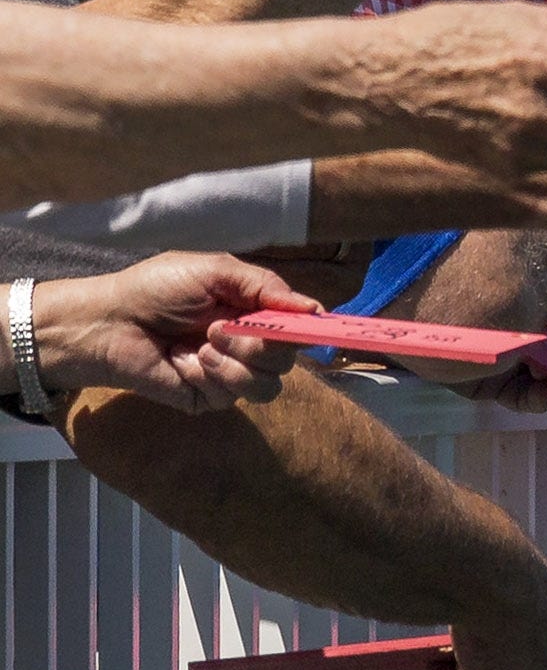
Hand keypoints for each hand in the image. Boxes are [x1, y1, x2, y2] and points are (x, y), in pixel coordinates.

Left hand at [25, 255, 320, 410]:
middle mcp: (247, 344)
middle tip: (220, 329)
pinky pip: (231, 396)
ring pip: (268, 385)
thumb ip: (266, 287)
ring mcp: (229, 373)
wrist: (107, 323)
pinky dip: (207, 375)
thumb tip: (315, 308)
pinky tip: (181, 361)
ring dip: (235, 363)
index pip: (299, 326)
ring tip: (200, 346)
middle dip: (259, 344)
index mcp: (253, 312)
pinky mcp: (207, 398)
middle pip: (288, 359)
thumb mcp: (215, 271)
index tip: (316, 327)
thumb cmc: (155, 289)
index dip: (312, 329)